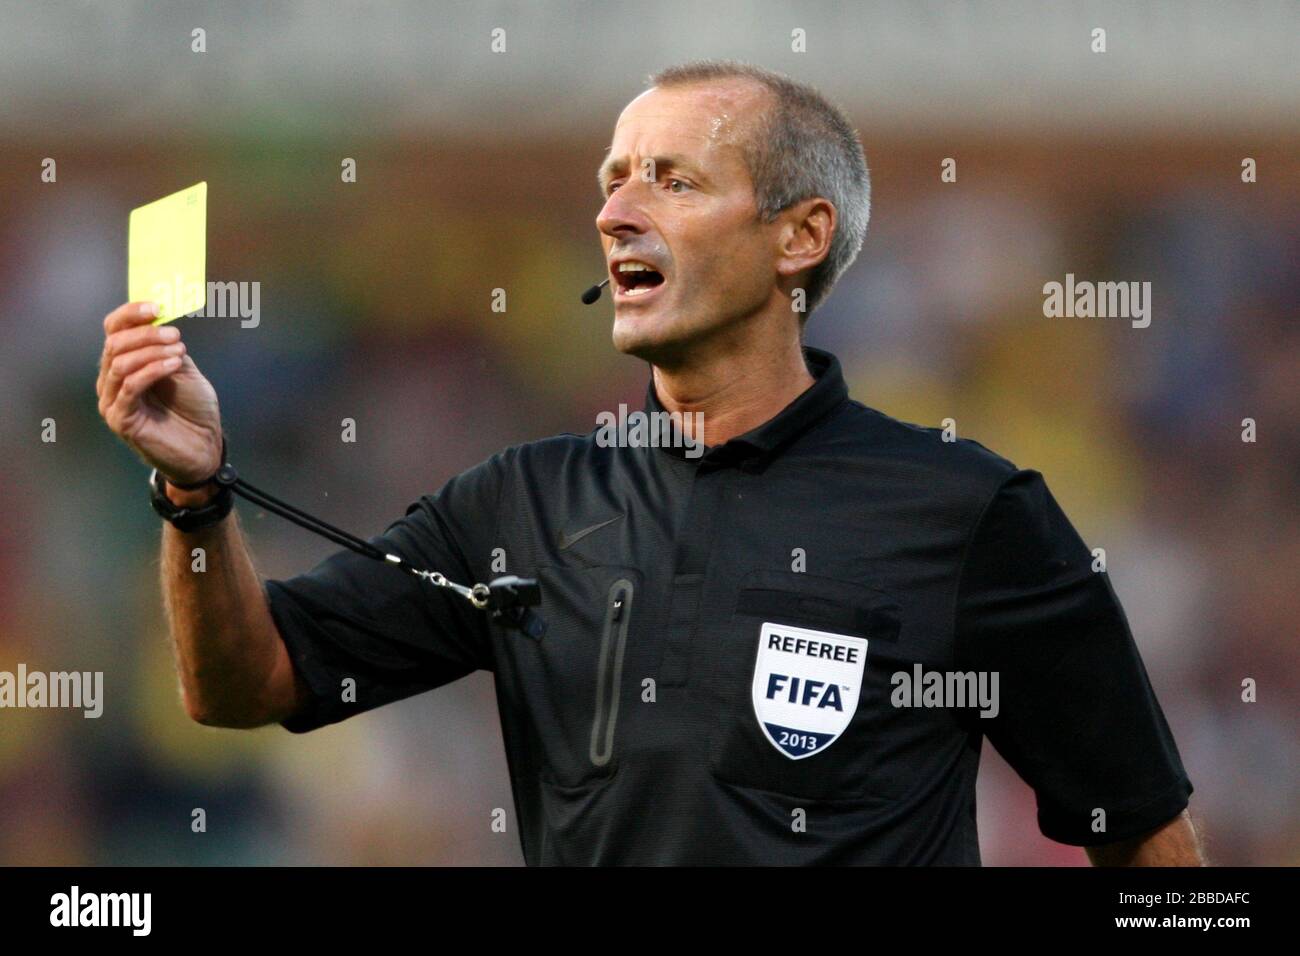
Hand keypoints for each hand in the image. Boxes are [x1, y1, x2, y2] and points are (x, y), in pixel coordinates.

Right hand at [96, 301, 222, 486]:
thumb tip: (163, 321)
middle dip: (146, 333)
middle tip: (174, 334)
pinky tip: (173, 364)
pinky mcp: (121, 419)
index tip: (156, 306)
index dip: (130, 314)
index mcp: (124, 364)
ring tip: (179, 352)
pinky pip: (130, 386)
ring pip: (120, 363)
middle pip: (115, 344)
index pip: (114, 330)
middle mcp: (112, 381)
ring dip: (151, 351)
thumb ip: (169, 348)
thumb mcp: (183, 370)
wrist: (204, 447)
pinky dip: (152, 370)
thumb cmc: (193, 410)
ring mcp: (113, 401)